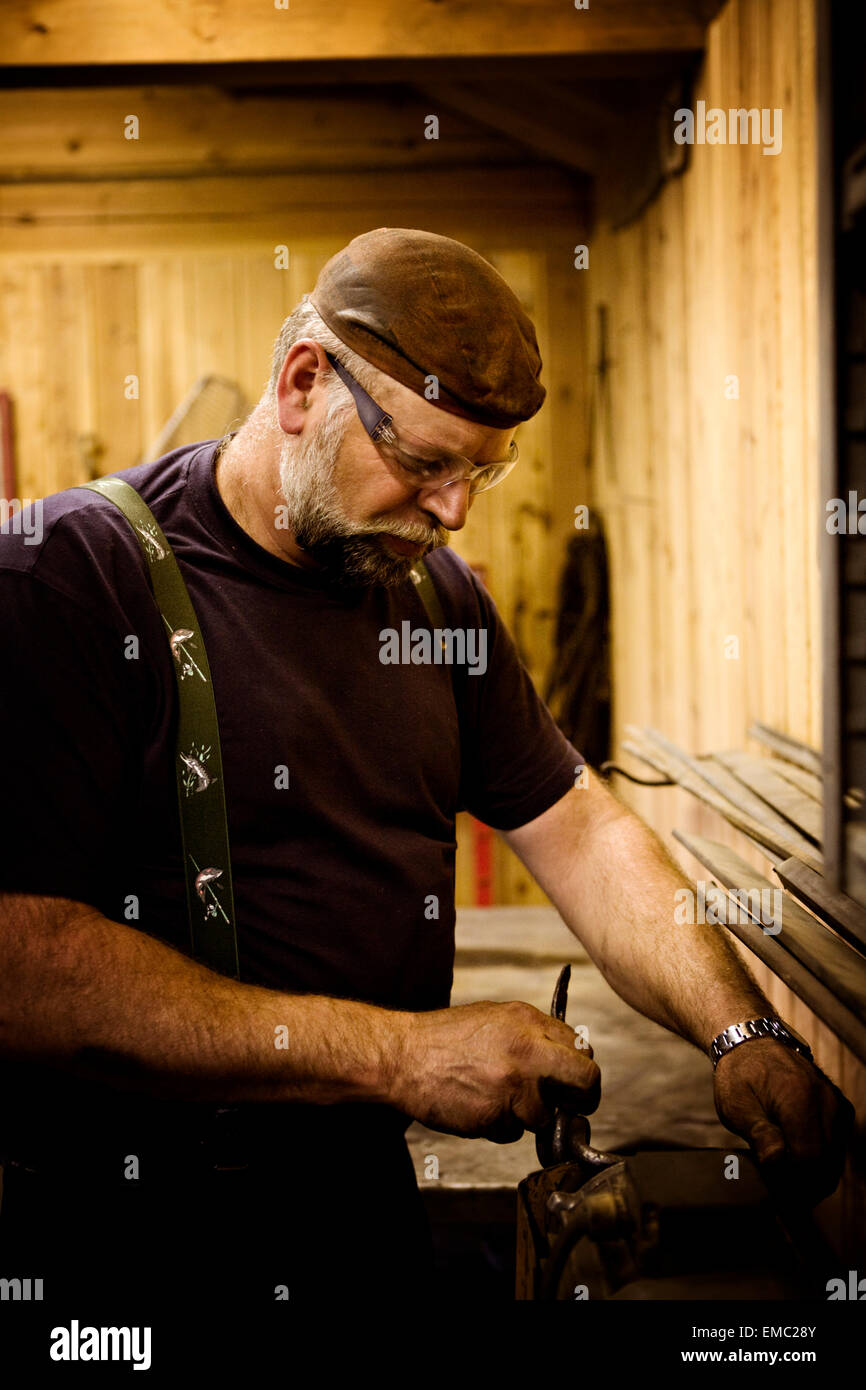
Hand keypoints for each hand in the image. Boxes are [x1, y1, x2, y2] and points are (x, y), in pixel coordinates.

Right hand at [390, 999, 600, 1143]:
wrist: (403, 1056)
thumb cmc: (443, 1039)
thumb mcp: (493, 1019)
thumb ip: (531, 1035)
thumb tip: (562, 1058)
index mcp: (528, 1022)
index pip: (581, 1048)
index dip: (579, 1070)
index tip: (574, 1083)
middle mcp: (528, 1050)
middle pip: (585, 1080)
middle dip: (582, 1099)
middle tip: (572, 1108)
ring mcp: (513, 1084)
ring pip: (543, 1115)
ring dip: (524, 1116)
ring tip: (492, 1098)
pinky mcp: (496, 1114)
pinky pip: (512, 1133)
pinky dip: (498, 1127)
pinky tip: (476, 1107)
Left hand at [713, 1039, 853, 1206]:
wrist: (752, 1042)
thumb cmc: (740, 1074)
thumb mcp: (737, 1106)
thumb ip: (761, 1136)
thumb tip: (778, 1164)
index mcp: (800, 1099)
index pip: (809, 1159)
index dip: (796, 1186)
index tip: (779, 1200)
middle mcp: (826, 1101)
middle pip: (827, 1165)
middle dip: (806, 1188)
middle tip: (781, 1199)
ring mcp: (836, 1104)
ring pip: (835, 1160)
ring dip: (813, 1177)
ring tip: (785, 1184)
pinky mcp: (839, 1108)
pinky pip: (836, 1146)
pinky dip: (820, 1161)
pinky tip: (796, 1165)